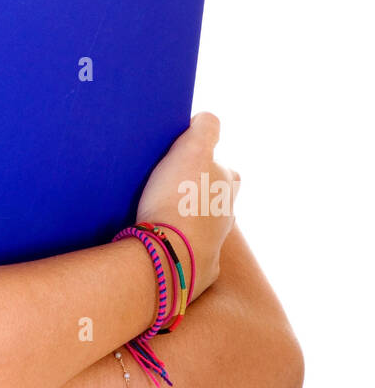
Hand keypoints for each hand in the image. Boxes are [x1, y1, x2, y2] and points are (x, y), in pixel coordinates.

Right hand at [135, 111, 238, 297]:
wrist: (169, 255)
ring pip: (204, 227)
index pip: (226, 168)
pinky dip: (176, 245)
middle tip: (170, 188)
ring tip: (159, 213)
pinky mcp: (196, 269)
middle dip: (199, 194)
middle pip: (217, 199)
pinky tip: (159, 240)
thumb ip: (206, 128)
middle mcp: (225, 215)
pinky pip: (186, 252)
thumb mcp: (194, 150)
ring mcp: (212, 245)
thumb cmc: (179, 200)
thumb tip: (207, 118)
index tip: (184, 163)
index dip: (207, 163)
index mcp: (227, 186)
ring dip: (187, 219)